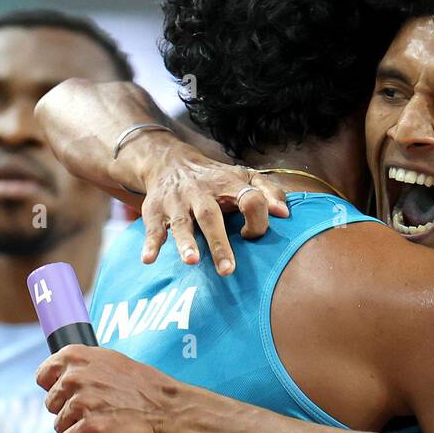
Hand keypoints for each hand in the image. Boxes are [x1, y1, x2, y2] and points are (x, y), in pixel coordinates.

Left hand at [38, 344, 181, 432]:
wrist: (168, 410)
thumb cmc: (145, 387)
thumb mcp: (112, 361)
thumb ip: (85, 365)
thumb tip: (64, 372)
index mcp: (77, 357)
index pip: (43, 375)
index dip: (54, 389)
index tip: (66, 397)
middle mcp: (75, 377)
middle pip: (51, 403)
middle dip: (68, 412)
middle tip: (92, 414)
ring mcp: (80, 403)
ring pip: (59, 425)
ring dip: (75, 430)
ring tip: (97, 429)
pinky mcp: (88, 428)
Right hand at [136, 144, 288, 271]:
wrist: (169, 161)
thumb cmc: (215, 179)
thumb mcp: (243, 177)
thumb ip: (268, 192)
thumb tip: (285, 214)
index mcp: (228, 184)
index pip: (249, 199)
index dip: (256, 218)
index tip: (251, 237)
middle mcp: (202, 192)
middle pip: (211, 216)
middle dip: (219, 243)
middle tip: (228, 271)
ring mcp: (177, 202)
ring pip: (182, 223)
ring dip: (185, 243)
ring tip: (191, 261)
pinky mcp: (156, 211)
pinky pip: (152, 229)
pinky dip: (150, 244)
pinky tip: (148, 260)